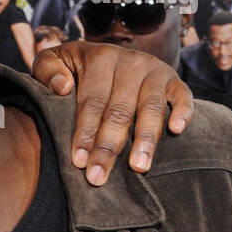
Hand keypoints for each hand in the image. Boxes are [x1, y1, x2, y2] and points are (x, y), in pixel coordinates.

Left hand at [31, 40, 194, 183]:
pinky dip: (183, 110)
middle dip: (108, 147)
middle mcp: (130, 63)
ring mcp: (154, 71)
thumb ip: (47, 70)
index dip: (85, 132)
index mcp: (99, 59)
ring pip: (150, 107)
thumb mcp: (54, 60)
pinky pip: (183, 94)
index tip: (79, 162)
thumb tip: (63, 87)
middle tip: (98, 177)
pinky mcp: (173, 79)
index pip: (92, 102)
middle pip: (119, 110)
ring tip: (139, 167)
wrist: (106, 53)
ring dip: (145, 138)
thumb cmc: (74, 68)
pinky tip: (177, 130)